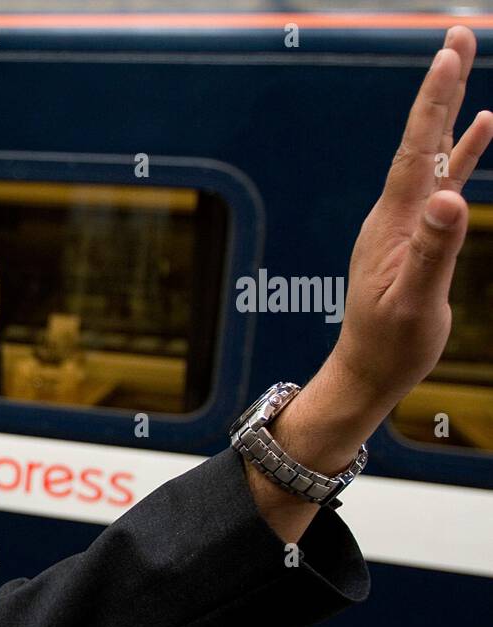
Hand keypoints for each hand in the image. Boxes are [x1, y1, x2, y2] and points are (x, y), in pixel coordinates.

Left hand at [331, 25, 492, 406]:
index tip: (449, 51)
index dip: (435, 99)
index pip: (417, 148)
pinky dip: (461, 152)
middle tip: (457, 34)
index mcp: (394, 222)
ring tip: (463, 65)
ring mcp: (403, 221)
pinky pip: (441, 181)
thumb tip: (447, 200)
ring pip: (432, 153)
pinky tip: (480, 129)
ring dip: (450, 110)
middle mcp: (393, 212)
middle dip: (441, 86)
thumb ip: (433, 252)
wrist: (367, 373)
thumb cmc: (390, 346)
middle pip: (421, 138)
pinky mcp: (414, 235)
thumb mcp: (415, 302)